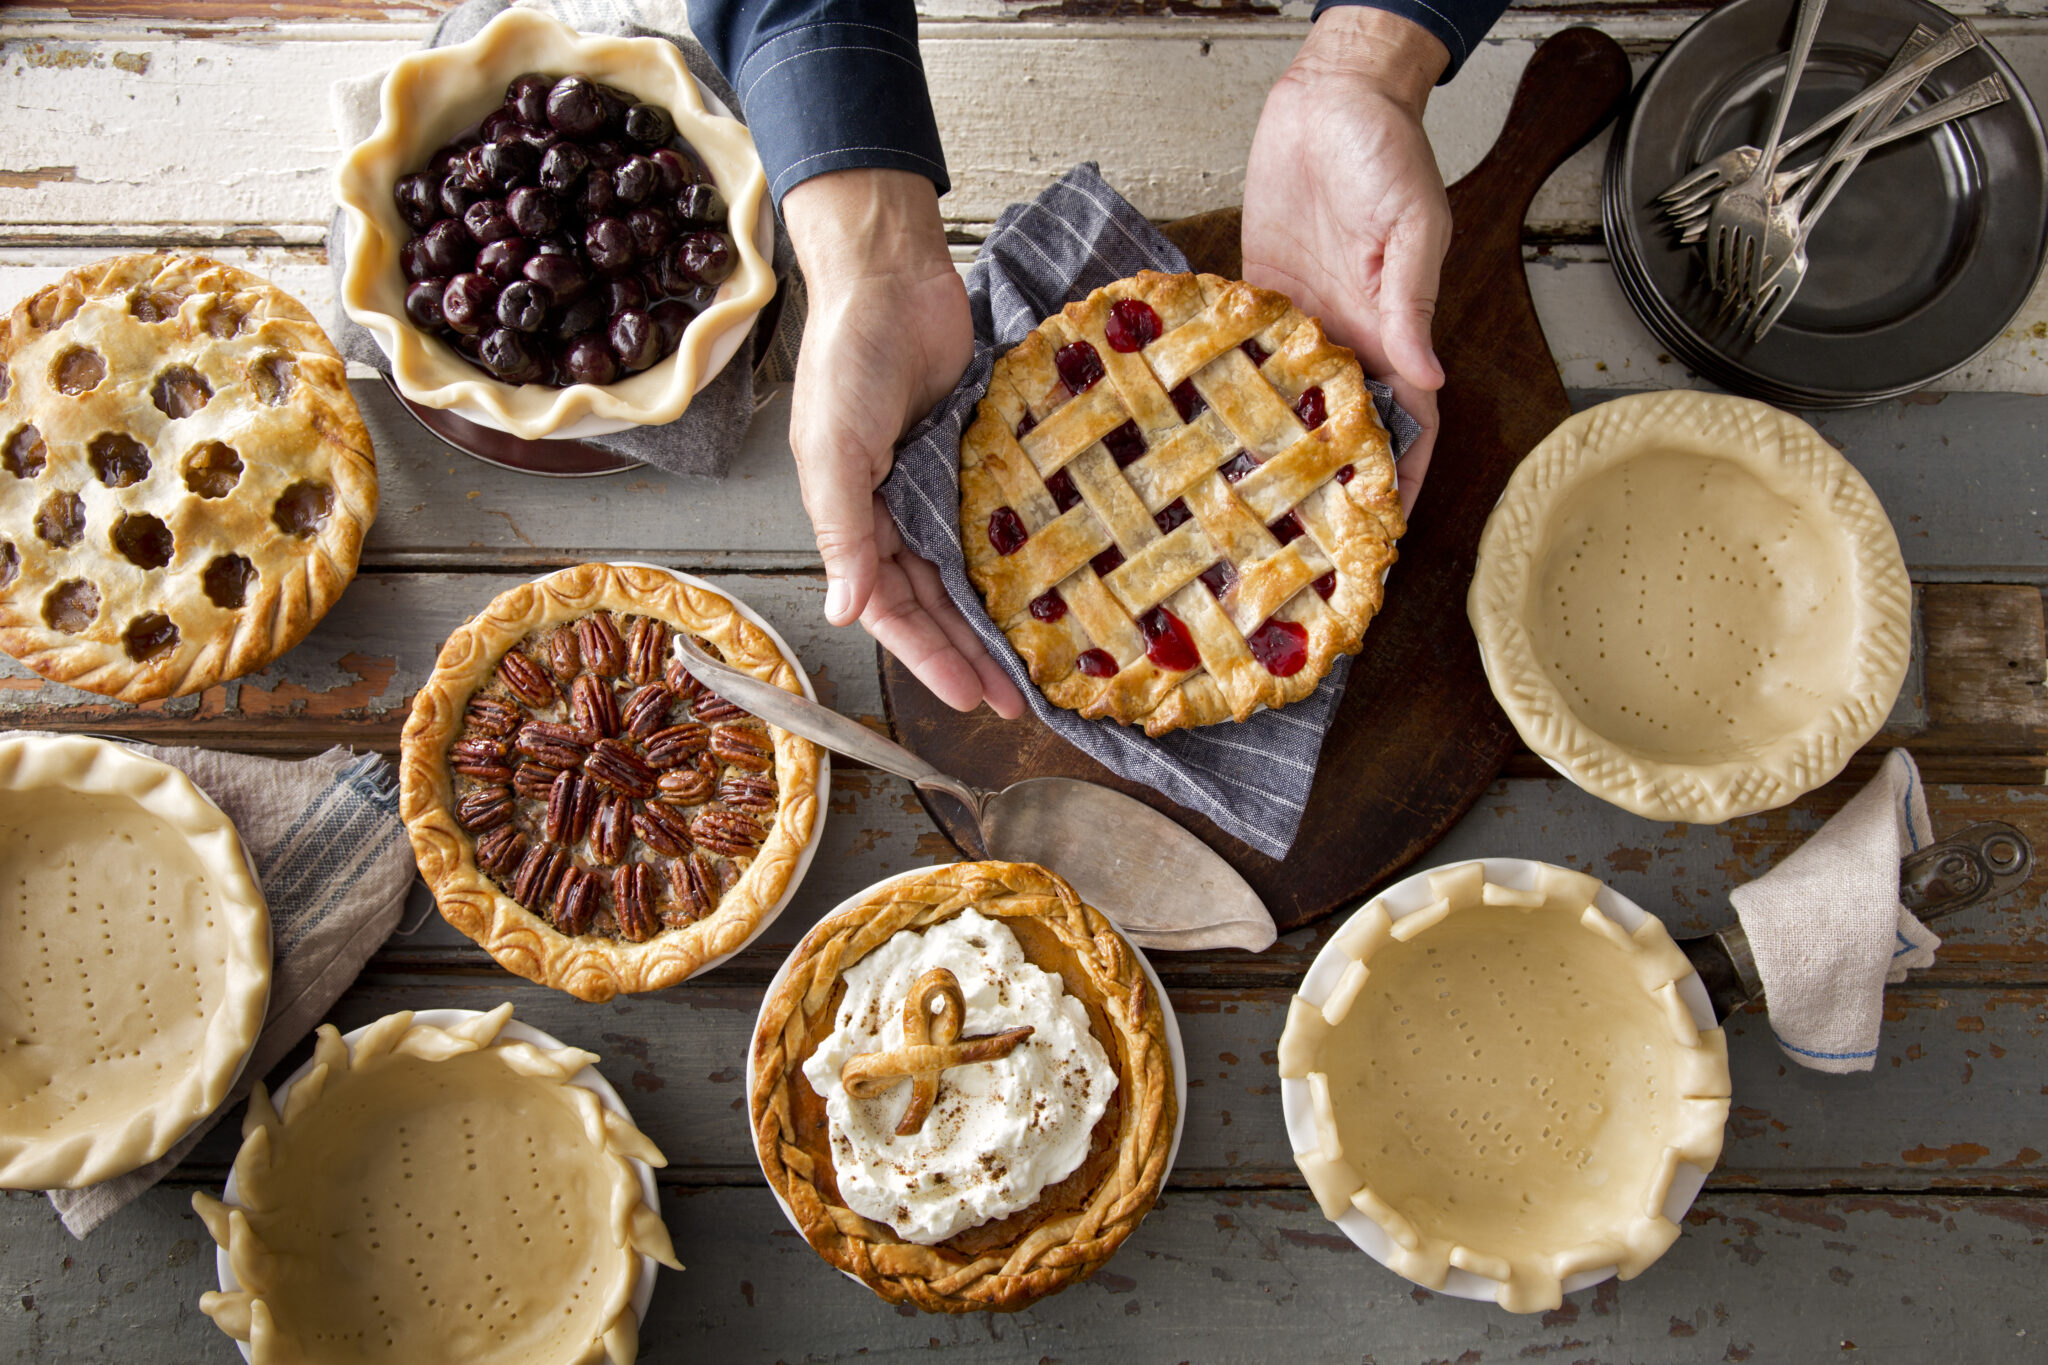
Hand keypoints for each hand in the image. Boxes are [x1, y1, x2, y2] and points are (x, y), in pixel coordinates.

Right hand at [781, 169, 1024, 717]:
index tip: (968, 698)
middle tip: (1015, 701)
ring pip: (970, 570)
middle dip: (970, 653)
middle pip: (936, 601)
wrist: (891, 276)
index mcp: (853, 519)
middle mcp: (894, 512)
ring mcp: (937, 486)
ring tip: (1036, 663)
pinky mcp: (976, 456)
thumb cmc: (849, 359)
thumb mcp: (833, 450)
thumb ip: (841, 532)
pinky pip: (999, 519)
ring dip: (997, 617)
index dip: (929, 656)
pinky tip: (1052, 587)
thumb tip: (842, 613)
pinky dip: (1018, 555)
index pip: (891, 608)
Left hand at [1242, 7, 1451, 516]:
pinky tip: (1200, 433)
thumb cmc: (1384, 147)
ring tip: (1242, 509)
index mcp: (1393, 326)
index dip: (1401, 478)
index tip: (1385, 534)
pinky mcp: (1254, 299)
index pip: (1407, 422)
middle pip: (1341, 429)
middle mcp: (1346, 336)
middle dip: (1328, 485)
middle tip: (1300, 545)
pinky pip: (1239, 356)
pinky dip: (1225, 393)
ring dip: (1272, 453)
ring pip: (1287, 405)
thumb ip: (1411, 298)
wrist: (1330, 96)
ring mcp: (1298, 323)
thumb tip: (1425, 373)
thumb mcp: (1413, 222)